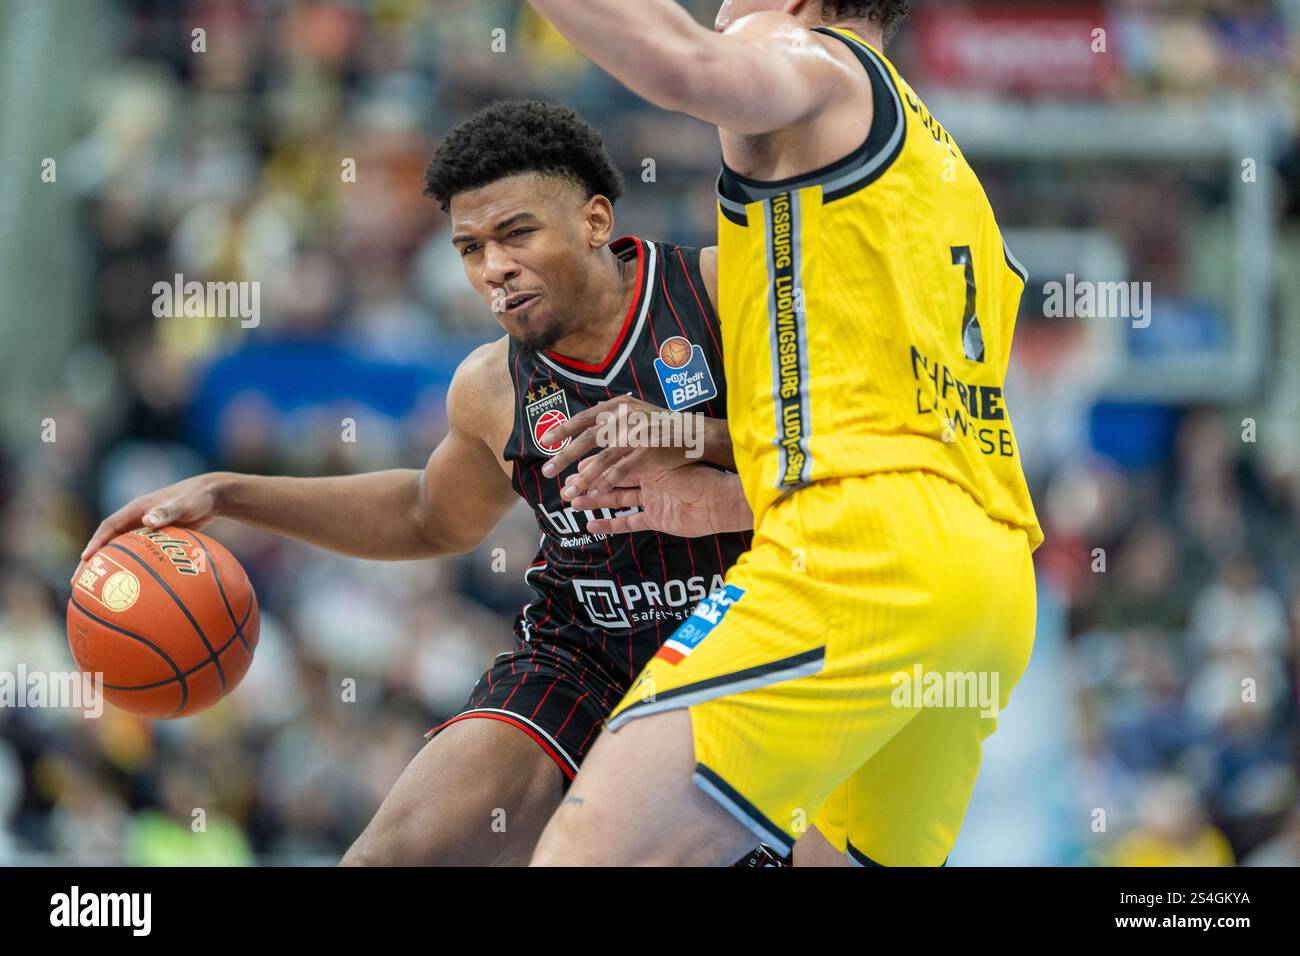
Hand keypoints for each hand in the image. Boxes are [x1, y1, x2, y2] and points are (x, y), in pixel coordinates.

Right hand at [70, 472, 229, 585]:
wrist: (212, 496)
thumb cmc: (196, 498)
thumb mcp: (182, 505)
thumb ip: (166, 512)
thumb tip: (148, 521)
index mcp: (137, 509)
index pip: (109, 526)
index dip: (96, 542)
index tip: (85, 559)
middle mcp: (137, 519)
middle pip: (109, 541)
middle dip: (94, 560)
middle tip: (80, 581)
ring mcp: (145, 528)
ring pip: (122, 550)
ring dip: (110, 566)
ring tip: (99, 589)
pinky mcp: (157, 537)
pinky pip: (140, 554)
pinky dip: (133, 567)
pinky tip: (133, 586)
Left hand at [539, 394, 714, 494]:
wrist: (698, 436)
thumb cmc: (664, 429)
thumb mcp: (637, 416)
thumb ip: (612, 422)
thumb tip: (584, 434)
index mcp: (620, 406)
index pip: (586, 417)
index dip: (564, 429)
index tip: (545, 440)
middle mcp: (627, 416)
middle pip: (588, 438)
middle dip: (565, 456)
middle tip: (546, 472)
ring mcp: (638, 433)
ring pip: (603, 458)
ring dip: (583, 477)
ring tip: (568, 492)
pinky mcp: (650, 450)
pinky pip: (623, 469)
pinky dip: (607, 482)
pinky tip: (594, 494)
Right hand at [568, 463, 751, 537]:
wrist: (720, 498)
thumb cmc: (695, 470)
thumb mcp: (657, 456)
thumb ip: (632, 451)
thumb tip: (606, 438)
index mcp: (648, 456)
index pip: (614, 455)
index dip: (592, 459)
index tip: (572, 459)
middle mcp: (648, 476)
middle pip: (611, 478)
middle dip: (587, 480)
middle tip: (565, 483)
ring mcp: (653, 498)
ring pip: (616, 500)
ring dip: (593, 501)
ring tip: (572, 501)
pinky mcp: (658, 518)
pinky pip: (630, 523)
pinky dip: (610, 525)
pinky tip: (592, 526)